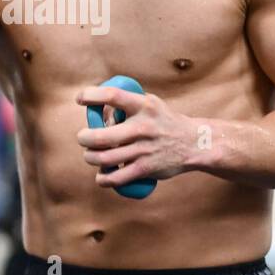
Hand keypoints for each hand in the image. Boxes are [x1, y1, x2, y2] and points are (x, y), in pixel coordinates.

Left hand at [75, 86, 198, 189]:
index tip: (80, 99)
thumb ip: (127, 103)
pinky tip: (101, 176)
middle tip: (83, 138)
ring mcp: (143, 149)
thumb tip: (99, 107)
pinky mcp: (145, 168)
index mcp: (143, 106)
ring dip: (90, 157)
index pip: (112, 95)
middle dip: (84, 138)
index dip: (91, 96)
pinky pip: (117, 177)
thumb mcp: (151, 104)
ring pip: (104, 158)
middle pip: (100, 136)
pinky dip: (104, 179)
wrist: (194, 143)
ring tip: (90, 155)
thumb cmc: (165, 121)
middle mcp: (142, 127)